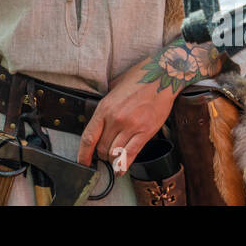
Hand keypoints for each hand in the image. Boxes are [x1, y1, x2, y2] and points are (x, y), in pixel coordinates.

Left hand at [77, 38, 220, 173]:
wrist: (162, 76)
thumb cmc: (139, 78)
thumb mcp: (114, 87)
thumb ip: (106, 104)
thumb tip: (100, 119)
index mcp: (105, 107)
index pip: (89, 137)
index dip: (83, 153)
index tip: (83, 160)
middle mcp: (115, 119)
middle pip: (101, 148)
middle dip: (100, 154)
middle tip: (103, 154)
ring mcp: (131, 126)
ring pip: (114, 153)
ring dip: (112, 159)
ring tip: (113, 159)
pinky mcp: (145, 132)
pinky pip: (131, 155)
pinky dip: (124, 165)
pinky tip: (121, 169)